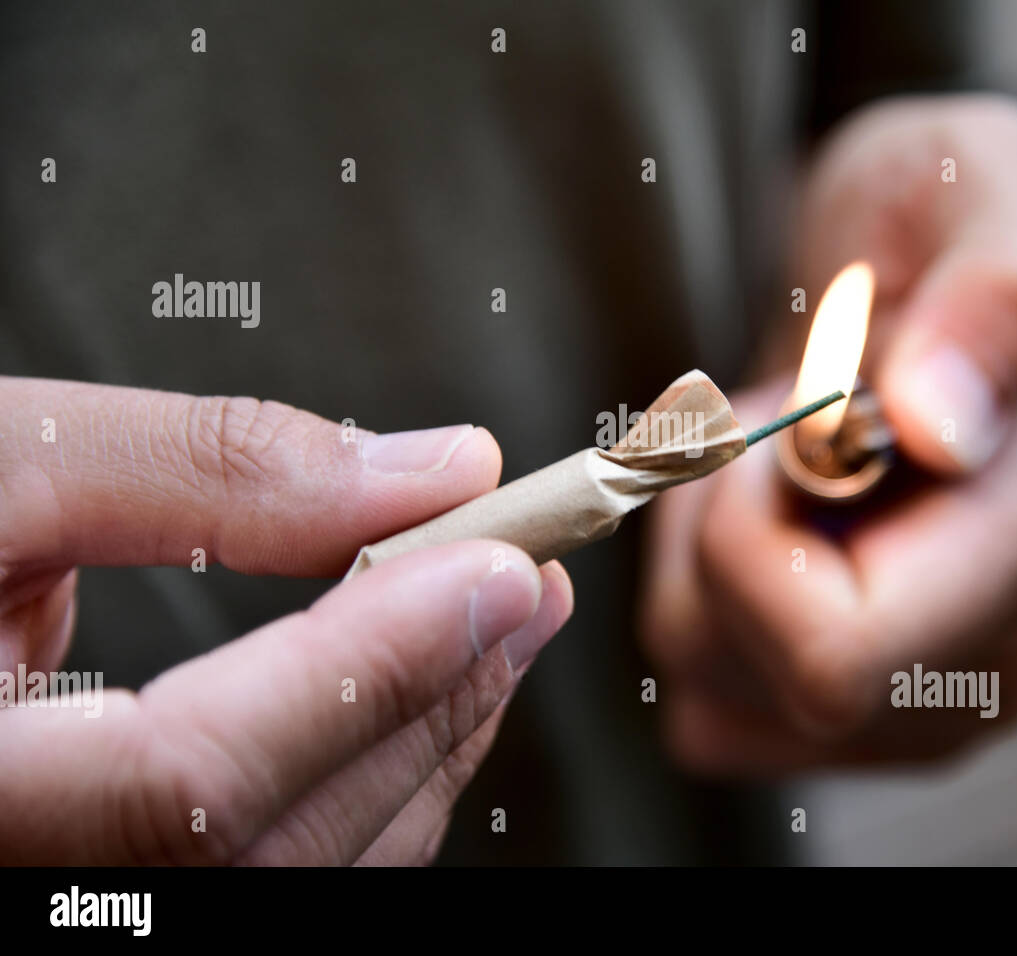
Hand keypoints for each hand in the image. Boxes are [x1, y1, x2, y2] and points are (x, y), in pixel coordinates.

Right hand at [0, 378, 571, 862]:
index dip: (366, 670)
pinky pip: (282, 872)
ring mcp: (72, 903)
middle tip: (530, 574)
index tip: (498, 560)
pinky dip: (371, 779)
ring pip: (301, 879)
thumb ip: (205, 468)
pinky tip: (419, 689)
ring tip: (499, 618)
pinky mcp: (115, 882)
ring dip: (424, 739)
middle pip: (273, 844)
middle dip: (432, 697)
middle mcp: (19, 887)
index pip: (188, 788)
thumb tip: (427, 469)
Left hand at [640, 95, 1016, 773]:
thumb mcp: (995, 190)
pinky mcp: (847, 719)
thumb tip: (942, 427)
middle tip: (779, 426)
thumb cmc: (956, 222)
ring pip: (706, 684)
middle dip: (718, 534)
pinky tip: (769, 525)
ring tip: (783, 463)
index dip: (749, 536)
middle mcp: (992, 660)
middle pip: (751, 673)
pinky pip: (699, 702)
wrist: (919, 272)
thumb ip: (996, 302)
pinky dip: (700, 603)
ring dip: (702, 554)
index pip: (831, 655)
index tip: (781, 418)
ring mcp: (918, 707)